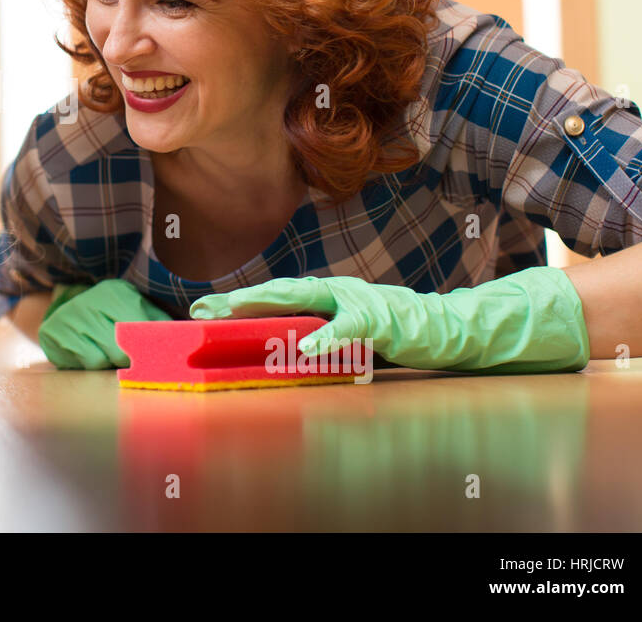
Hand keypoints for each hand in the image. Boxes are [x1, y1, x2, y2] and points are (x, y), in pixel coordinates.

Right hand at [37, 279, 170, 369]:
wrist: (66, 308)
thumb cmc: (110, 312)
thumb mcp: (135, 306)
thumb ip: (158, 320)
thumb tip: (189, 332)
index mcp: (114, 293)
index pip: (136, 327)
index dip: (148, 349)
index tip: (157, 361)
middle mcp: (89, 303)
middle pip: (118, 348)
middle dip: (128, 361)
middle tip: (132, 362)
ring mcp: (68, 318)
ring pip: (100, 359)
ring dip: (108, 364)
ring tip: (109, 355)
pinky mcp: (52, 335)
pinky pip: (83, 363)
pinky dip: (91, 365)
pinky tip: (91, 354)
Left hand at [189, 267, 589, 372]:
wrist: (445, 328)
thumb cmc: (391, 334)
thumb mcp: (344, 333)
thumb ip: (312, 335)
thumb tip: (273, 349)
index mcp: (322, 296)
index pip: (270, 298)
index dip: (232, 303)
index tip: (196, 310)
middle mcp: (332, 291)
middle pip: (275, 294)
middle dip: (235, 301)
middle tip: (199, 309)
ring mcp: (355, 301)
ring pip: (304, 301)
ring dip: (268, 305)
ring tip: (236, 309)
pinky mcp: (378, 320)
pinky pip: (347, 330)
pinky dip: (326, 339)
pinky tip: (304, 349)